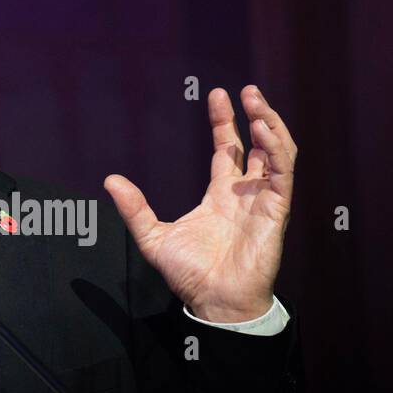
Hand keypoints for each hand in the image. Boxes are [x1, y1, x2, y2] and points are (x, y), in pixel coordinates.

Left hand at [104, 85, 295, 322]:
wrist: (214, 302)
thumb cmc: (191, 276)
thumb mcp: (153, 237)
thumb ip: (135, 208)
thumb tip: (110, 181)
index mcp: (221, 195)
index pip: (227, 149)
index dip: (225, 122)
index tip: (217, 95)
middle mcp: (245, 194)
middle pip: (258, 144)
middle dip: (254, 114)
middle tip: (245, 91)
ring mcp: (263, 200)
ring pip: (277, 152)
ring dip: (271, 125)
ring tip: (256, 103)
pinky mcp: (276, 209)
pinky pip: (282, 172)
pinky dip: (277, 148)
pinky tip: (263, 129)